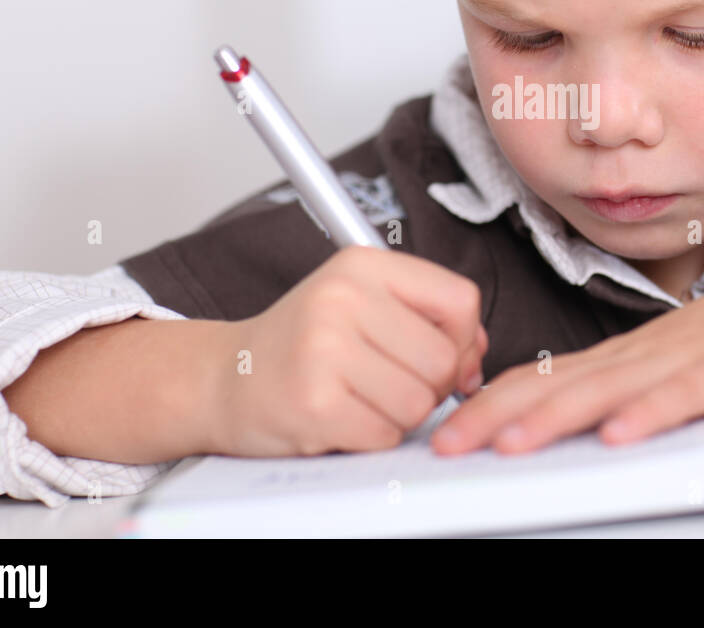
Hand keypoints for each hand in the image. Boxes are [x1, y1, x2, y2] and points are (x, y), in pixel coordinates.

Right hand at [211, 245, 486, 456]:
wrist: (225, 379)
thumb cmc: (302, 343)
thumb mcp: (362, 305)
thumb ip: (427, 318)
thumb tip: (478, 354)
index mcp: (361, 265)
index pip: (460, 299)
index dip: (465, 338)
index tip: (445, 354)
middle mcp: (341, 298)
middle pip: (444, 359)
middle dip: (431, 385)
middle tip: (391, 383)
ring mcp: (324, 349)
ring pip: (419, 402)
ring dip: (400, 415)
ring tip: (362, 399)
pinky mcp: (314, 403)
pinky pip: (385, 434)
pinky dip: (372, 437)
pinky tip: (342, 418)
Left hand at [429, 252, 703, 455]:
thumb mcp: (658, 367)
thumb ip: (612, 390)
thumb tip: (554, 421)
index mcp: (618, 357)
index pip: (539, 379)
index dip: (489, 404)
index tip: (445, 430)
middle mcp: (636, 356)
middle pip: (556, 385)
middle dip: (498, 416)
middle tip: (450, 442)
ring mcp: (678, 361)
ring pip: (607, 390)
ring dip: (555, 417)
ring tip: (511, 443)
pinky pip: (683, 398)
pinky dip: (649, 415)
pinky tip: (620, 436)